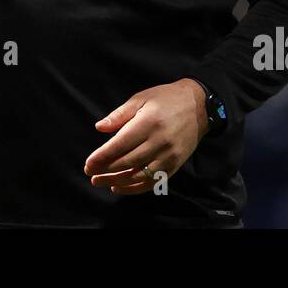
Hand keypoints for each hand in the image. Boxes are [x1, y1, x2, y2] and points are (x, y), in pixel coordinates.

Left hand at [83, 78, 207, 194]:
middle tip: (90, 173)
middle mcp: (159, 142)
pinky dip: (135, 188)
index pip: (120, 145)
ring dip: (117, 181)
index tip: (88, 164)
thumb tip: (99, 128)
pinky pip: (153, 182)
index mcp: (148, 123)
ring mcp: (169, 156)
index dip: (102, 157)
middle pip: (127, 162)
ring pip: (139, 176)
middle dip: (105, 170)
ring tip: (101, 181)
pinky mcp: (175, 165)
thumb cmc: (165, 99)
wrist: (198, 106)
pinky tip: (120, 187)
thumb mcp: (140, 99)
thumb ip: (119, 115)